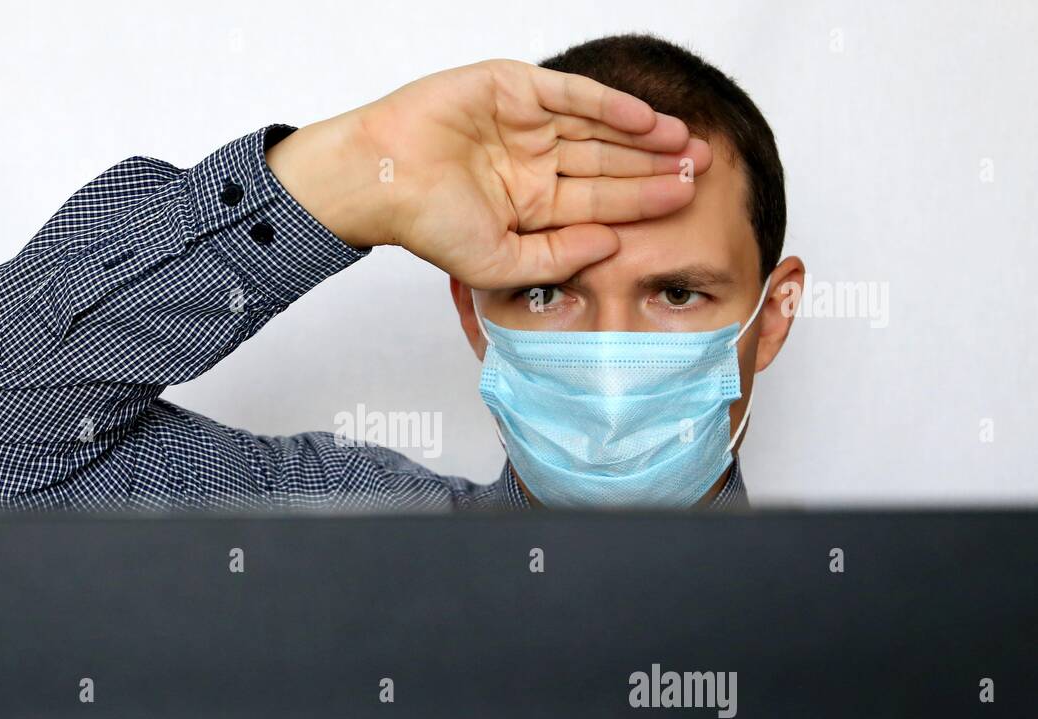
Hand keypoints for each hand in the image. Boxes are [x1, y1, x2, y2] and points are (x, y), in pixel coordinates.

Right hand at [265, 58, 710, 288]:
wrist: (380, 180)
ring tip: (688, 141)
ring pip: (598, 128)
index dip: (644, 200)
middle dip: (655, 164)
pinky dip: (611, 105)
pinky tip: (649, 119)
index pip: (600, 201)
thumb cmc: (427, 226)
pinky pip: (573, 94)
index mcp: (530, 204)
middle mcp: (532, 162)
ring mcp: (524, 123)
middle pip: (608, 162)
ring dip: (644, 135)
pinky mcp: (513, 88)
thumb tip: (612, 246)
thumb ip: (559, 258)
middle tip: (705, 165)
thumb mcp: (502, 262)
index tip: (688, 201)